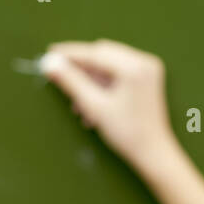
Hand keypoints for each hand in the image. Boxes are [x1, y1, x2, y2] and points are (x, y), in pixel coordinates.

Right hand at [42, 39, 176, 174]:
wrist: (152, 152)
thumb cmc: (127, 133)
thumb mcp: (95, 107)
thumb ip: (71, 83)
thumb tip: (50, 64)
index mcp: (135, 67)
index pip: (95, 53)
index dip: (70, 54)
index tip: (50, 52)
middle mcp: (144, 62)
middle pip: (102, 56)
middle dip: (80, 69)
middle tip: (59, 77)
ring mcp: (146, 69)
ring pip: (108, 66)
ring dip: (90, 81)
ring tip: (77, 105)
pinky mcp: (145, 78)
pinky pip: (117, 73)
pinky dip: (101, 86)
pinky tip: (91, 104)